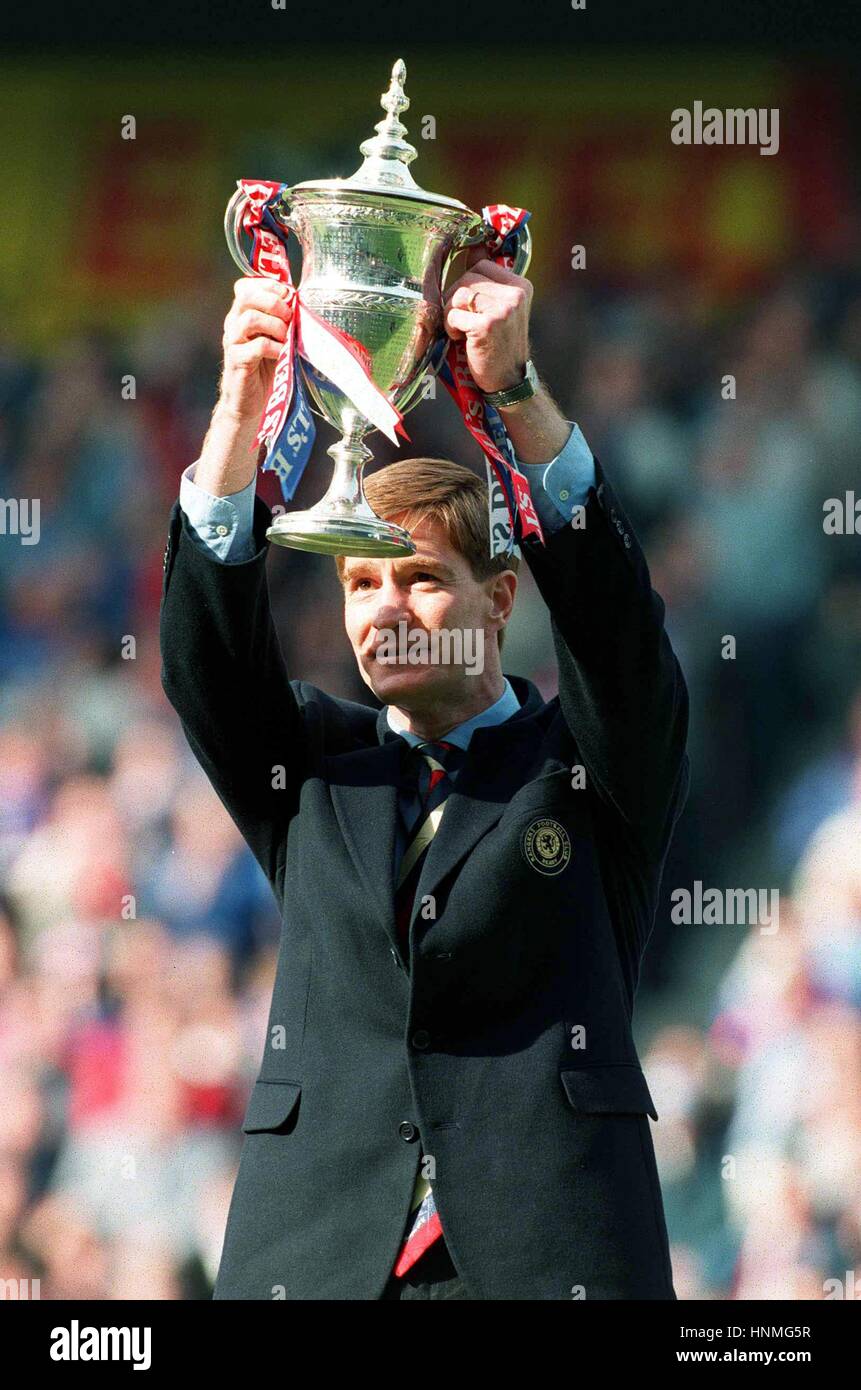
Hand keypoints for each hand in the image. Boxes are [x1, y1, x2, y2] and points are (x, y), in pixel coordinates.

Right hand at [219, 276, 293, 424]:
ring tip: (286, 337)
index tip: (288, 295)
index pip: (245, 286)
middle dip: (273, 302)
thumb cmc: (267, 371)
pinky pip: (257, 345)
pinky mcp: (237, 362)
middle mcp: (233, 324)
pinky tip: (281, 354)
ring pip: (250, 318)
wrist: (250, 405)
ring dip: (275, 325)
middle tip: (289, 316)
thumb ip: (283, 321)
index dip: (268, 285)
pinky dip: (274, 347)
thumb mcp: (277, 340)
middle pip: (245, 296)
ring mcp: (232, 342)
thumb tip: (302, 303)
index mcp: (241, 315)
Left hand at [442, 257, 532, 394]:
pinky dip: (451, 327)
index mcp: (520, 286)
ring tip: (461, 330)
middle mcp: (515, 294)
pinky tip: (461, 339)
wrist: (508, 381)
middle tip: (461, 320)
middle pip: (468, 277)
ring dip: (451, 312)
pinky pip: (454, 314)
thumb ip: (488, 283)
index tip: (469, 305)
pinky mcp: (487, 325)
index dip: (467, 283)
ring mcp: (503, 309)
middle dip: (456, 298)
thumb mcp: (500, 310)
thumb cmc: (498, 345)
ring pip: (460, 293)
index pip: (481, 265)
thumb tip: (472, 247)